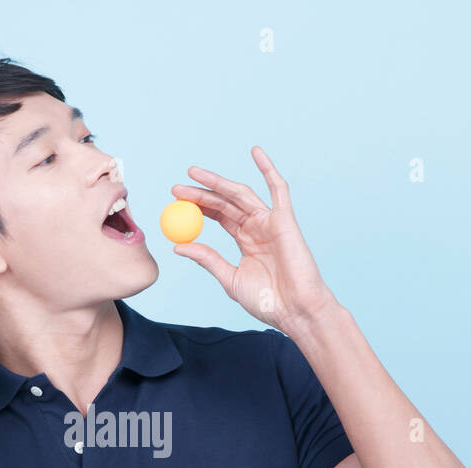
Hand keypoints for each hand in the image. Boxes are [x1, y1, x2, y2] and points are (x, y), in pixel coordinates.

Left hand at [171, 146, 338, 333]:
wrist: (294, 311)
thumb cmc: (267, 302)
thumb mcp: (229, 278)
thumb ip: (207, 259)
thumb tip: (178, 246)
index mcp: (246, 241)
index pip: (219, 216)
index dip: (198, 207)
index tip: (175, 201)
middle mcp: (258, 228)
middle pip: (226, 203)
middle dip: (201, 193)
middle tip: (177, 188)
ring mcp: (271, 222)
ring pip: (242, 195)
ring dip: (218, 182)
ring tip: (194, 173)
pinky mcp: (285, 220)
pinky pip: (278, 190)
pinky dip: (269, 169)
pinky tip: (255, 152)